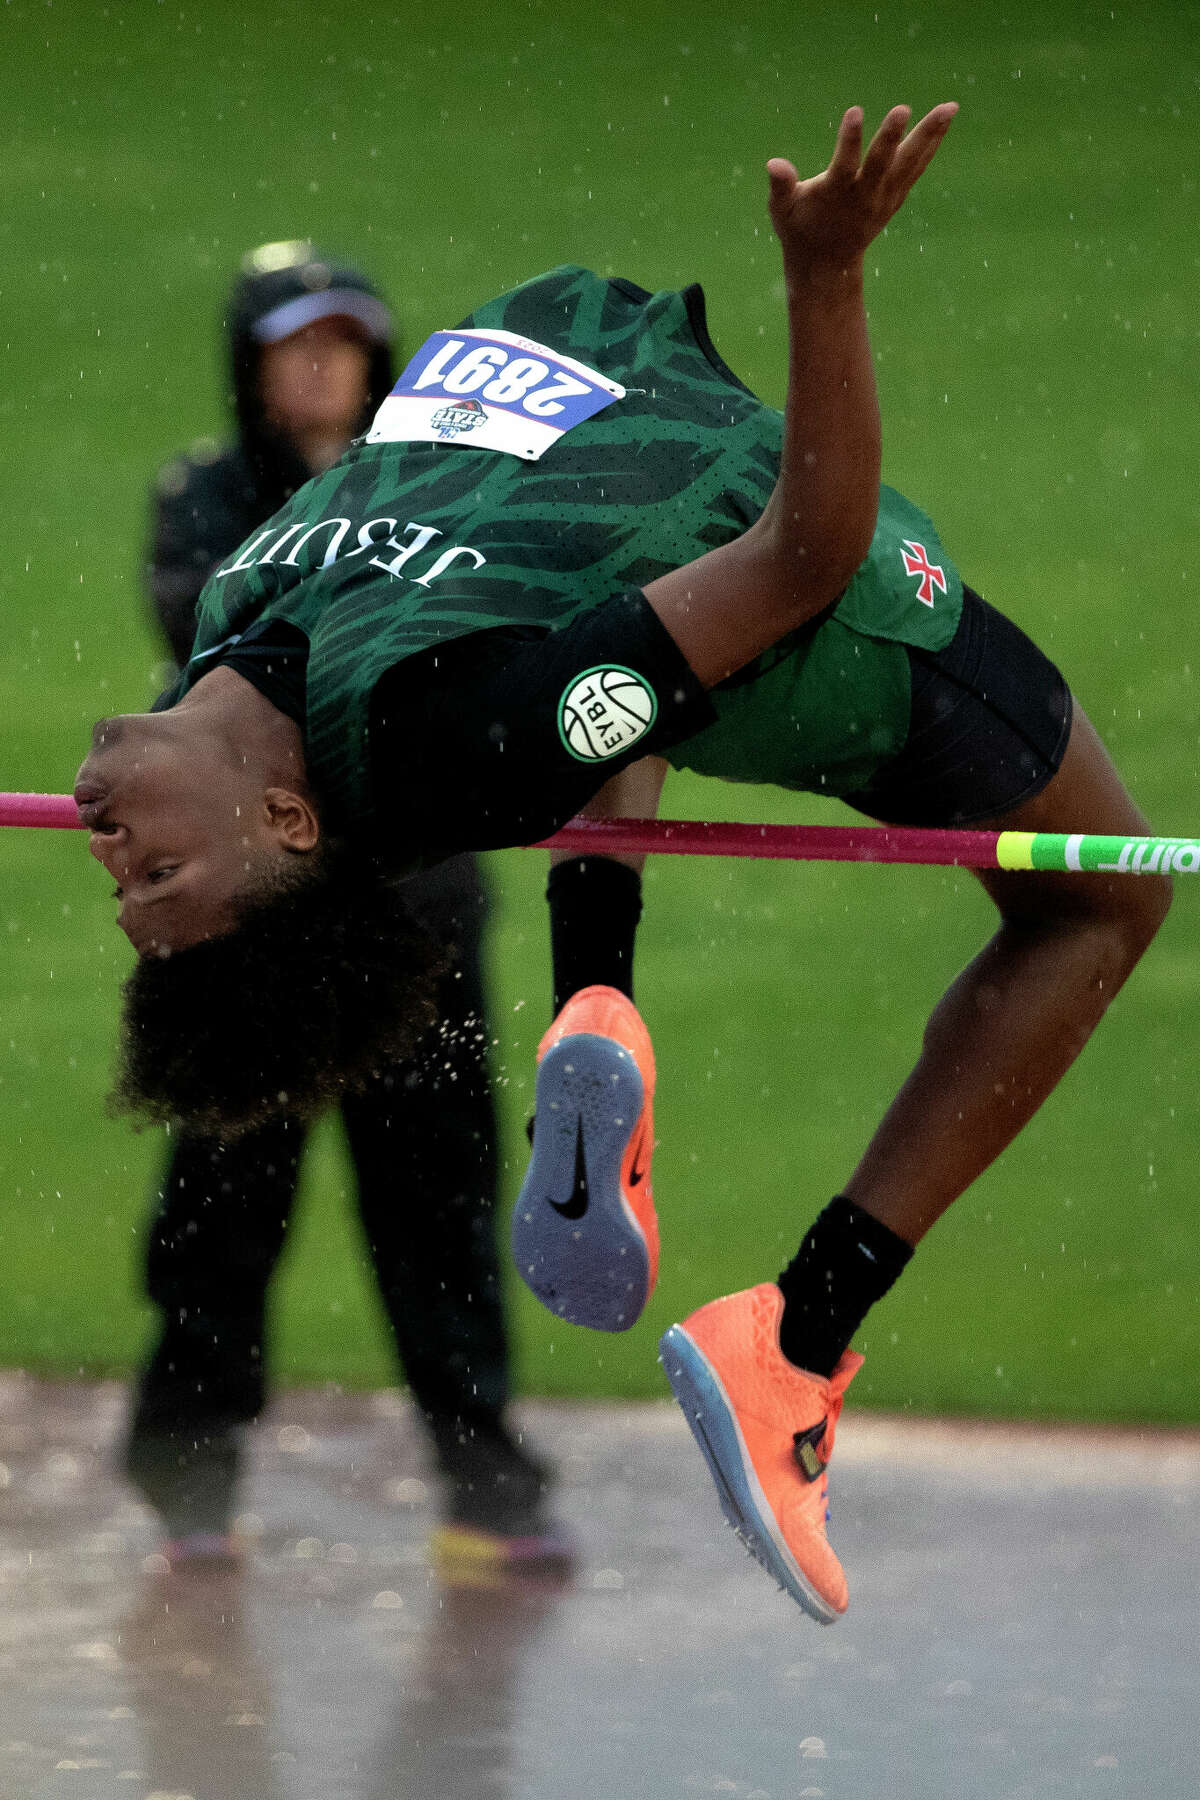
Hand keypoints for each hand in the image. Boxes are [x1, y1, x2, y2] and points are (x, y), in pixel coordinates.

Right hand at [767, 102, 957, 272]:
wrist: (827, 264)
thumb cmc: (799, 228)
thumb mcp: (782, 211)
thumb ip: (781, 186)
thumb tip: (773, 164)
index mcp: (835, 195)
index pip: (844, 165)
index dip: (849, 139)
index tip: (855, 111)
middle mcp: (864, 196)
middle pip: (881, 163)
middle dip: (891, 136)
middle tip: (903, 108)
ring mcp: (884, 198)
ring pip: (909, 163)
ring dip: (930, 135)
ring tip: (950, 107)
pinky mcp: (895, 198)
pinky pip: (916, 168)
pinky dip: (930, 146)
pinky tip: (944, 122)